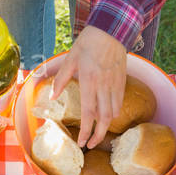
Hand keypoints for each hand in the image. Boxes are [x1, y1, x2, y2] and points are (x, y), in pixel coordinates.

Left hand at [37, 26, 126, 147]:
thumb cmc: (88, 43)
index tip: (81, 143)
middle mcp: (103, 86)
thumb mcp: (70, 59)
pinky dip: (114, 112)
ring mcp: (115, 84)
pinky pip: (120, 102)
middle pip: (104, 119)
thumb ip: (61, 79)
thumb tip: (53, 97)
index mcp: (89, 82)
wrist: (111, 29)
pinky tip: (108, 115)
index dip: (85, 131)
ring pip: (114, 113)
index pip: (88, 113)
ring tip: (98, 132)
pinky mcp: (122, 81)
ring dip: (106, 125)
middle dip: (98, 136)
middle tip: (90, 145)